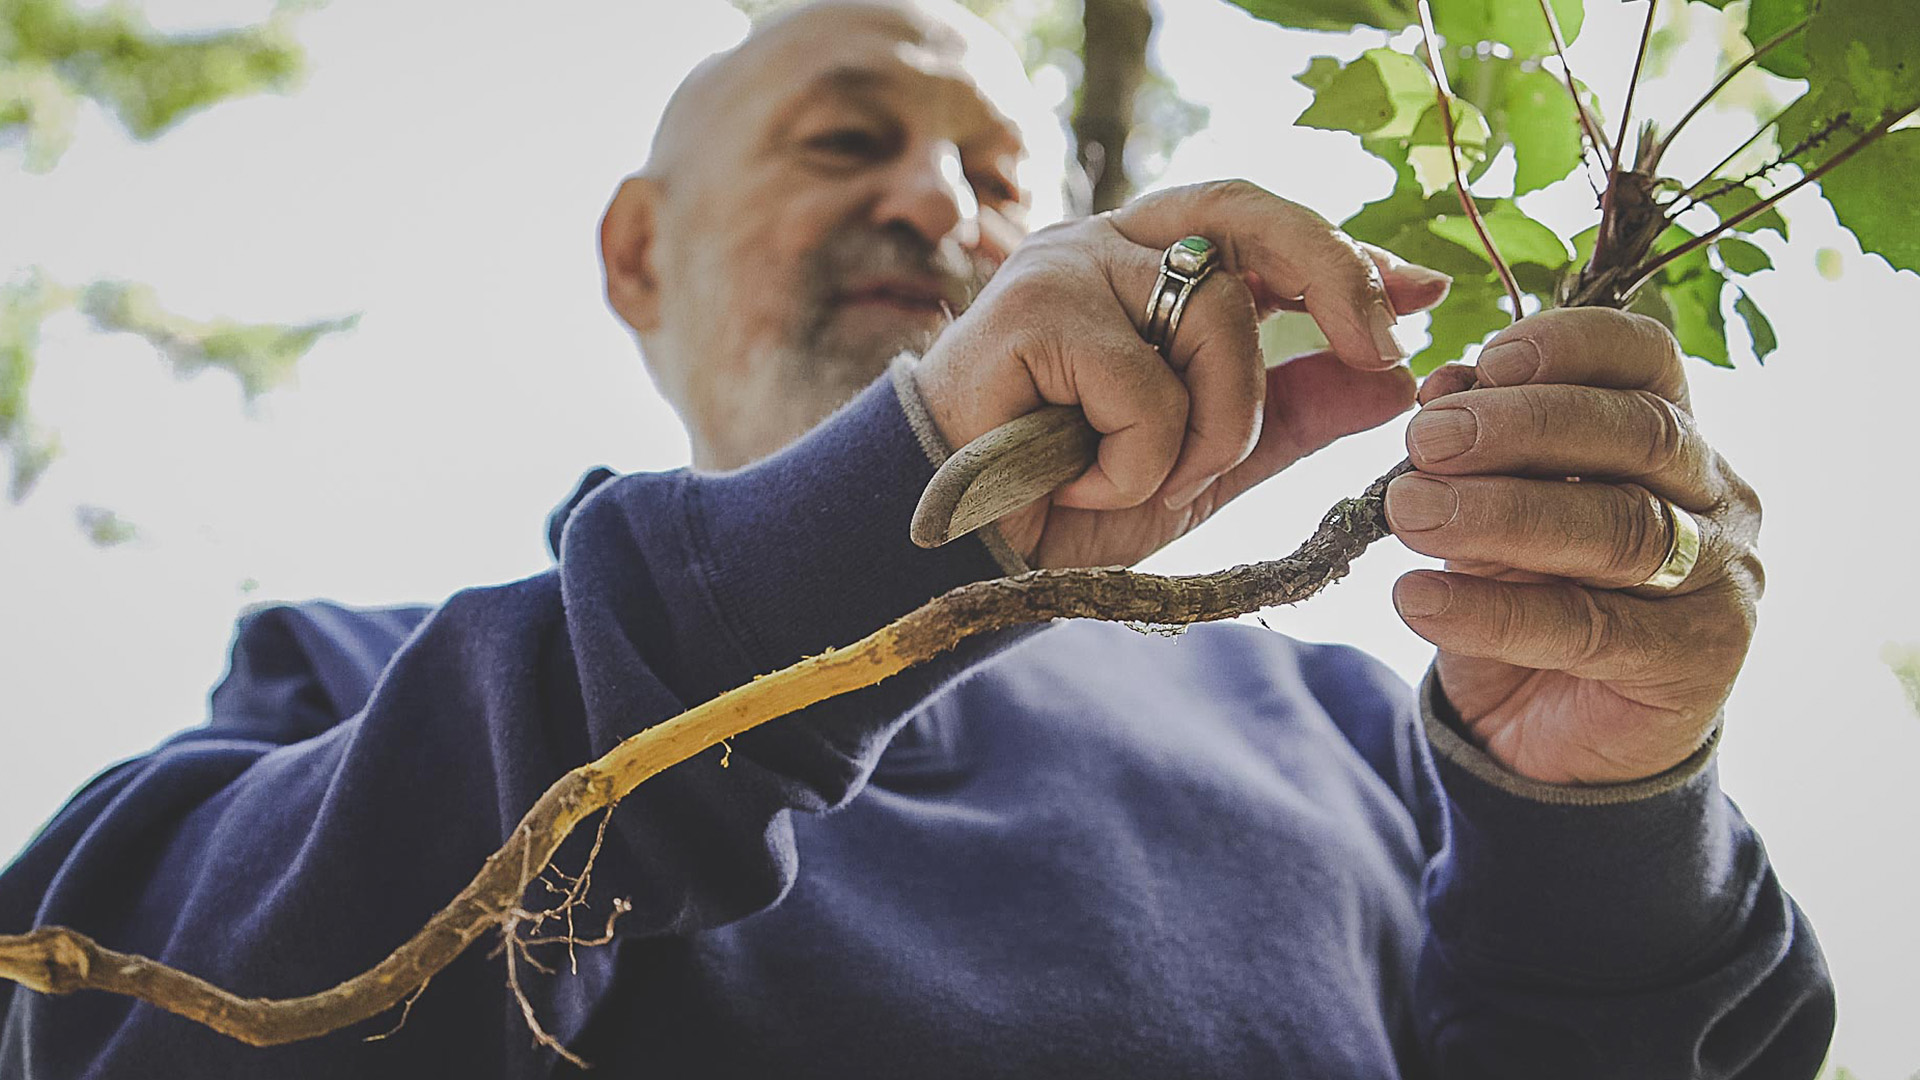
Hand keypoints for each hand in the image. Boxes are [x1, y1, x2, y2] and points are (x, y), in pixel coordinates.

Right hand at [913, 180, 1450, 569]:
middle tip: (1379, 350)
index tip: (1425, 296)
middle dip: (1334, 277)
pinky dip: (1138, 461)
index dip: (1348, 258)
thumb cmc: (1069, 495)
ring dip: (1213, 429)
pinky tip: (1082, 479)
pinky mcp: (1032, 310)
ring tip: (1146, 477)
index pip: (1264, 230)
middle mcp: (1110, 246)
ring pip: (1218, 320)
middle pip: (1249, 215)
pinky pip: (1147, 386)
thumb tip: (1394, 379)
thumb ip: (1291, 415)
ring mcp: (1068, 265)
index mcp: (1149, 267)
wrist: (965, 551)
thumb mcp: (1205, 459)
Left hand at [1385, 308, 1764, 784]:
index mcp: (1672, 431)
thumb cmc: (1530, 594)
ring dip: (1503, 513)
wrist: (1551, 732)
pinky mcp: (1695, 662)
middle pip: (1639, 433)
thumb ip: (1477, 455)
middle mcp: (1716, 493)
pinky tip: (1417, 598)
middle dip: (1522, 427)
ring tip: (1407, 512)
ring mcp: (1721, 579)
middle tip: (1425, 440)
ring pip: (1622, 527)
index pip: (1646, 357)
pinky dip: (1491, 611)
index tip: (1484, 358)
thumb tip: (1441, 386)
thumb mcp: (1492, 514)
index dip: (1569, 346)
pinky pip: (1586, 628)